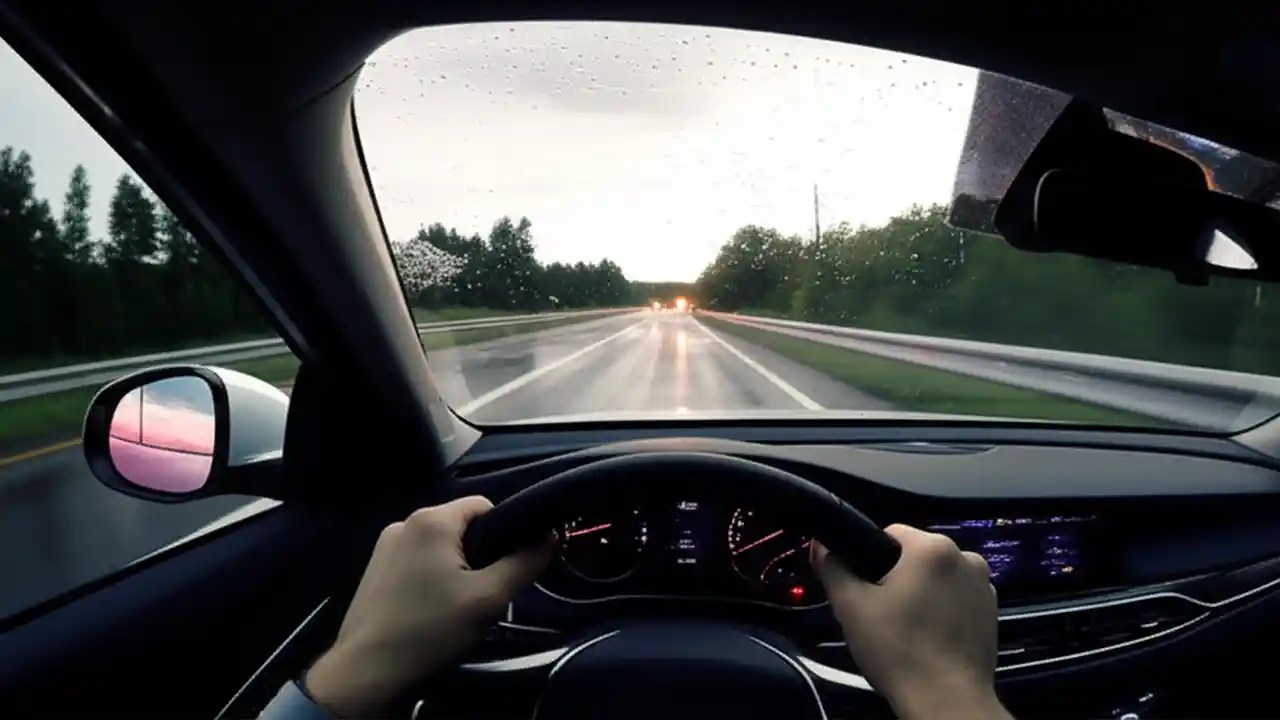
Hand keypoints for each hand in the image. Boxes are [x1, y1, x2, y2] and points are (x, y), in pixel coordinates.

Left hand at [305, 497, 554, 717]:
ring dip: (456, 569)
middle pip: (460, 527)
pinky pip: (417, 562)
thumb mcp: (489, 598)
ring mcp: (383, 547)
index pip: (484, 505)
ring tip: (459, 607)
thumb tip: (549, 536)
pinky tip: (432, 611)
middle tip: (486, 593)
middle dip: (480, 555)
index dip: (505, 532)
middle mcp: (403, 523)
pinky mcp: (373, 571)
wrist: (366, 672)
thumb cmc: (431, 628)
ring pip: (439, 547)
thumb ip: (524, 562)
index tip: (509, 569)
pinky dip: (431, 579)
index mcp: (431, 519)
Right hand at [810, 525, 1010, 719]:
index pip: (890, 533)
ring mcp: (984, 586)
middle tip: (880, 612)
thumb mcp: (851, 607)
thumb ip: (833, 567)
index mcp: (933, 547)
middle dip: (897, 577)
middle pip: (916, 556)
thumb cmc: (897, 649)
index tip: (864, 589)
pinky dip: (943, 609)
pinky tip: (929, 636)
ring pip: (938, 578)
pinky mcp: (992, 612)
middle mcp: (966, 558)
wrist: (945, 701)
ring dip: (922, 592)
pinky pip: (957, 598)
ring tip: (905, 628)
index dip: (870, 558)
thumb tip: (821, 545)